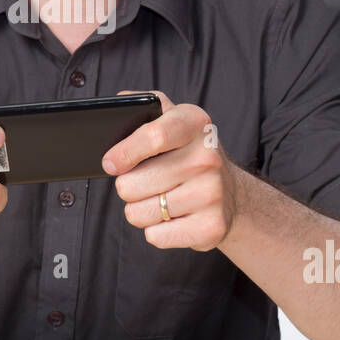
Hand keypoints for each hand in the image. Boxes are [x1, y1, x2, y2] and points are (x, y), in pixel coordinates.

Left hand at [101, 90, 239, 251]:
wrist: (230, 193)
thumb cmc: (188, 153)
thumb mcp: (172, 120)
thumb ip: (144, 106)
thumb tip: (117, 103)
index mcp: (195, 123)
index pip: (153, 136)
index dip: (124, 153)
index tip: (109, 163)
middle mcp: (208, 157)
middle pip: (133, 184)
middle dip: (127, 186)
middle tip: (143, 181)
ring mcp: (212, 194)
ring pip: (139, 213)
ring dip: (140, 209)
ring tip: (159, 198)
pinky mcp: (212, 227)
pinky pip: (155, 236)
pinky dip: (156, 231)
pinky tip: (172, 216)